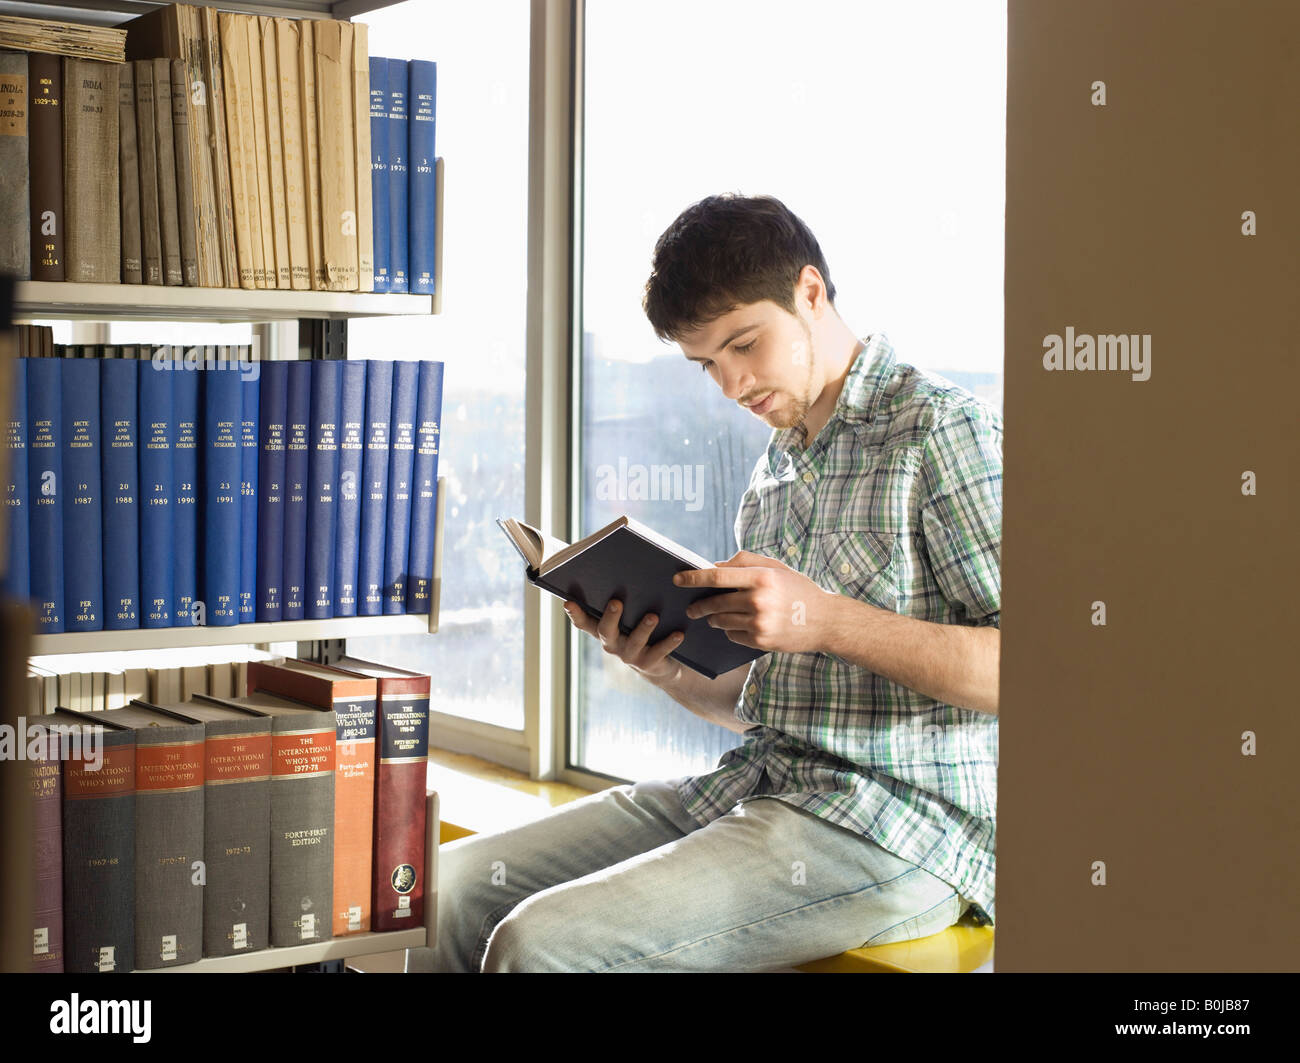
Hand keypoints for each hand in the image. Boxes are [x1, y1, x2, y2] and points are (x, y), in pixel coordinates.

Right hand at [562, 598, 684, 680]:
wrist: (661, 664)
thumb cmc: (644, 630)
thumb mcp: (632, 616)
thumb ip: (627, 600)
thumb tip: (629, 567)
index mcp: (605, 630)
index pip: (585, 623)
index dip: (575, 614)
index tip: (568, 602)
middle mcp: (613, 644)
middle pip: (606, 631)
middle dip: (611, 616)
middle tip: (616, 602)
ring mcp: (630, 655)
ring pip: (634, 642)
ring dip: (643, 628)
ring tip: (653, 616)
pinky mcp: (649, 664)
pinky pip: (659, 652)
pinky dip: (669, 642)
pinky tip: (679, 633)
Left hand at [673, 549, 831, 653]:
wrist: (826, 620)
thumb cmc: (798, 589)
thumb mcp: (776, 567)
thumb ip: (745, 562)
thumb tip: (714, 566)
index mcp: (761, 577)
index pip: (717, 576)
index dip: (693, 578)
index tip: (678, 579)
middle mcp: (758, 600)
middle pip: (714, 602)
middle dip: (700, 604)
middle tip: (693, 606)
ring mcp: (759, 623)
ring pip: (721, 620)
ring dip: (713, 618)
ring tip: (713, 616)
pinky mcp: (761, 641)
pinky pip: (732, 635)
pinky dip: (730, 630)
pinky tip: (738, 626)